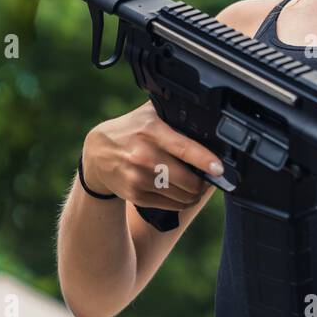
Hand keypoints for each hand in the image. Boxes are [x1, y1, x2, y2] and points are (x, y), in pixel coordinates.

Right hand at [82, 100, 224, 210]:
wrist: (97, 154)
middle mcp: (144, 156)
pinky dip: (181, 200)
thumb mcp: (148, 114)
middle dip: (204, 181)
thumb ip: (174, 112)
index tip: (219, 168)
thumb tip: (207, 115)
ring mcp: (139, 178)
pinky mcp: (137, 196)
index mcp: (152, 131)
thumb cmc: (130, 131)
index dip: (205, 160)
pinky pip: (172, 205)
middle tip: (209, 175)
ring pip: (183, 196)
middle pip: (189, 181)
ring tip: (195, 183)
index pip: (184, 148)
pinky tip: (180, 190)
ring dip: (194, 193)